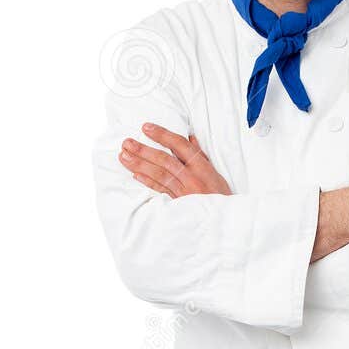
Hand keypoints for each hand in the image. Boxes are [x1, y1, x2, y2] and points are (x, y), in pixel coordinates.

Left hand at [117, 123, 231, 196]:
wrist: (224, 221)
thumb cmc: (220, 196)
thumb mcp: (215, 173)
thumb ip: (200, 156)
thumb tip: (189, 138)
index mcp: (201, 166)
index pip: (180, 145)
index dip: (162, 135)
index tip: (146, 127)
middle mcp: (192, 177)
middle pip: (164, 160)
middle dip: (144, 150)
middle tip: (127, 142)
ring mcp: (184, 191)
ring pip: (159, 175)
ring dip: (140, 165)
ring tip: (124, 156)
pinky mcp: (178, 205)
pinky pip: (161, 191)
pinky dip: (148, 182)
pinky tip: (135, 174)